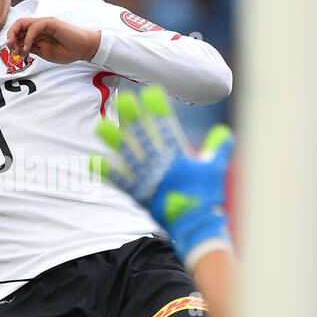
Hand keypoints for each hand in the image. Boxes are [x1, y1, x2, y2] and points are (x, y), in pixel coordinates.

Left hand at [6, 16, 99, 64]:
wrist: (84, 49)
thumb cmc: (67, 51)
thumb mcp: (44, 52)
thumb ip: (32, 49)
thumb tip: (18, 49)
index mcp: (37, 32)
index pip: (19, 31)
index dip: (12, 41)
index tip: (13, 54)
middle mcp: (39, 25)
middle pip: (18, 25)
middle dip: (10, 37)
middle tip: (11, 50)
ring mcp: (44, 23)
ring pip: (22, 23)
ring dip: (15, 36)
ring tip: (16, 48)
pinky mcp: (50, 23)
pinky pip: (34, 28)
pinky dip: (28, 38)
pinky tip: (27, 48)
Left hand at [92, 85, 233, 258]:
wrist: (196, 224)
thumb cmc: (207, 197)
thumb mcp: (215, 169)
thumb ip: (219, 148)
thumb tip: (224, 132)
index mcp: (178, 156)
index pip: (166, 127)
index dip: (158, 109)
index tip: (150, 92)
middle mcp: (160, 164)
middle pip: (143, 136)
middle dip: (132, 117)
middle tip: (122, 100)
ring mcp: (147, 178)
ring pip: (127, 154)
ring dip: (113, 140)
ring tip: (100, 126)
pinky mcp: (138, 193)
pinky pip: (119, 180)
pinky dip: (105, 171)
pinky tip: (91, 161)